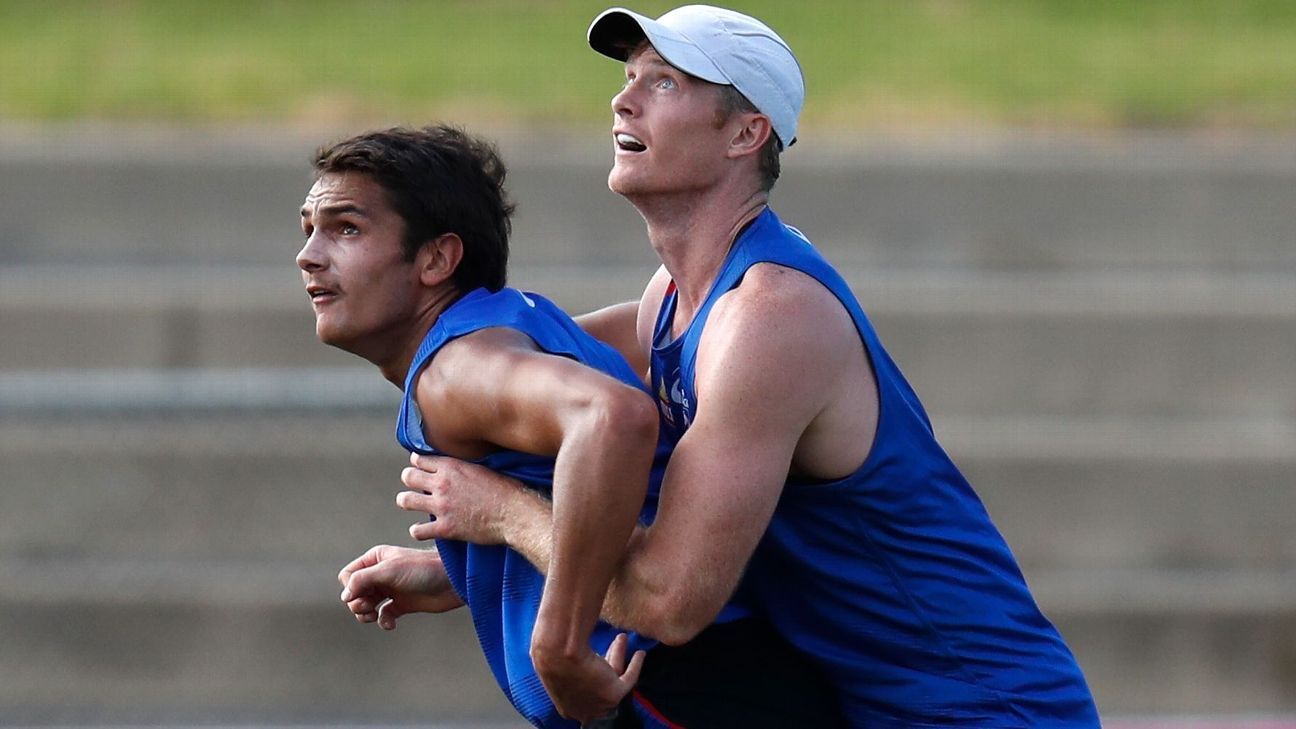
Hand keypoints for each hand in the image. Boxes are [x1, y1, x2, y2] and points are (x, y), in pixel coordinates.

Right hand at [337, 544, 461, 629]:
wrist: (453, 580)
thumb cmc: (423, 569)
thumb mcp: (390, 570)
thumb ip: (363, 580)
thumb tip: (345, 597)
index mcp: (376, 559)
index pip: (348, 576)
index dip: (350, 588)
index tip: (362, 595)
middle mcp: (381, 574)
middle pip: (354, 593)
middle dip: (357, 603)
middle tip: (369, 607)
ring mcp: (392, 590)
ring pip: (366, 606)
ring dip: (366, 615)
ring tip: (374, 616)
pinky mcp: (402, 604)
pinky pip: (383, 616)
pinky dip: (383, 622)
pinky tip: (391, 624)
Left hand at [398, 453, 531, 544]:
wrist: (515, 513)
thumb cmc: (507, 490)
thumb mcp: (484, 468)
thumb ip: (465, 466)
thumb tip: (460, 465)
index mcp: (452, 466)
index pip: (420, 459)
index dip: (418, 463)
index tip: (421, 468)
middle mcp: (442, 484)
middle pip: (408, 476)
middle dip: (410, 480)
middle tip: (415, 486)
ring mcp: (442, 506)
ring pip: (406, 501)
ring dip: (408, 503)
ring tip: (413, 505)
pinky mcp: (445, 528)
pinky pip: (418, 530)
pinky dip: (418, 531)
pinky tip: (424, 530)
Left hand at [531, 632, 645, 723]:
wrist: (557, 656)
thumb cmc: (549, 657)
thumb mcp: (553, 668)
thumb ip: (564, 670)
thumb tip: (566, 654)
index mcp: (567, 709)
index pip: (586, 695)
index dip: (592, 677)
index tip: (598, 660)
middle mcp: (585, 711)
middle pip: (601, 684)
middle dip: (606, 662)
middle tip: (610, 646)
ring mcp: (600, 705)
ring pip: (613, 675)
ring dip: (619, 655)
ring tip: (622, 638)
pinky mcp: (614, 694)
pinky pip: (630, 678)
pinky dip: (636, 664)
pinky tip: (639, 653)